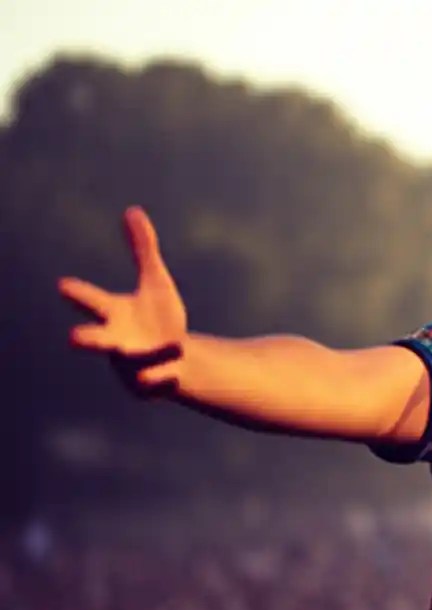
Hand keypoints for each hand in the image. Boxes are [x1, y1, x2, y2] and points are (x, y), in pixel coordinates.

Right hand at [58, 206, 187, 395]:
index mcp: (113, 314)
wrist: (177, 358)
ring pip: (133, 365)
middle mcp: (115, 341)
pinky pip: (154, 386)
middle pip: (95, 340)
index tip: (63, 284)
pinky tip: (174, 376)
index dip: (78, 293)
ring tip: (176, 344)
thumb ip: (143, 250)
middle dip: (87, 338)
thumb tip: (133, 210)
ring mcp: (129, 366)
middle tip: (75, 337)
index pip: (92, 300)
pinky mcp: (146, 387)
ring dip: (150, 357)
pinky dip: (163, 380)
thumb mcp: (156, 281)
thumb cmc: (158, 315)